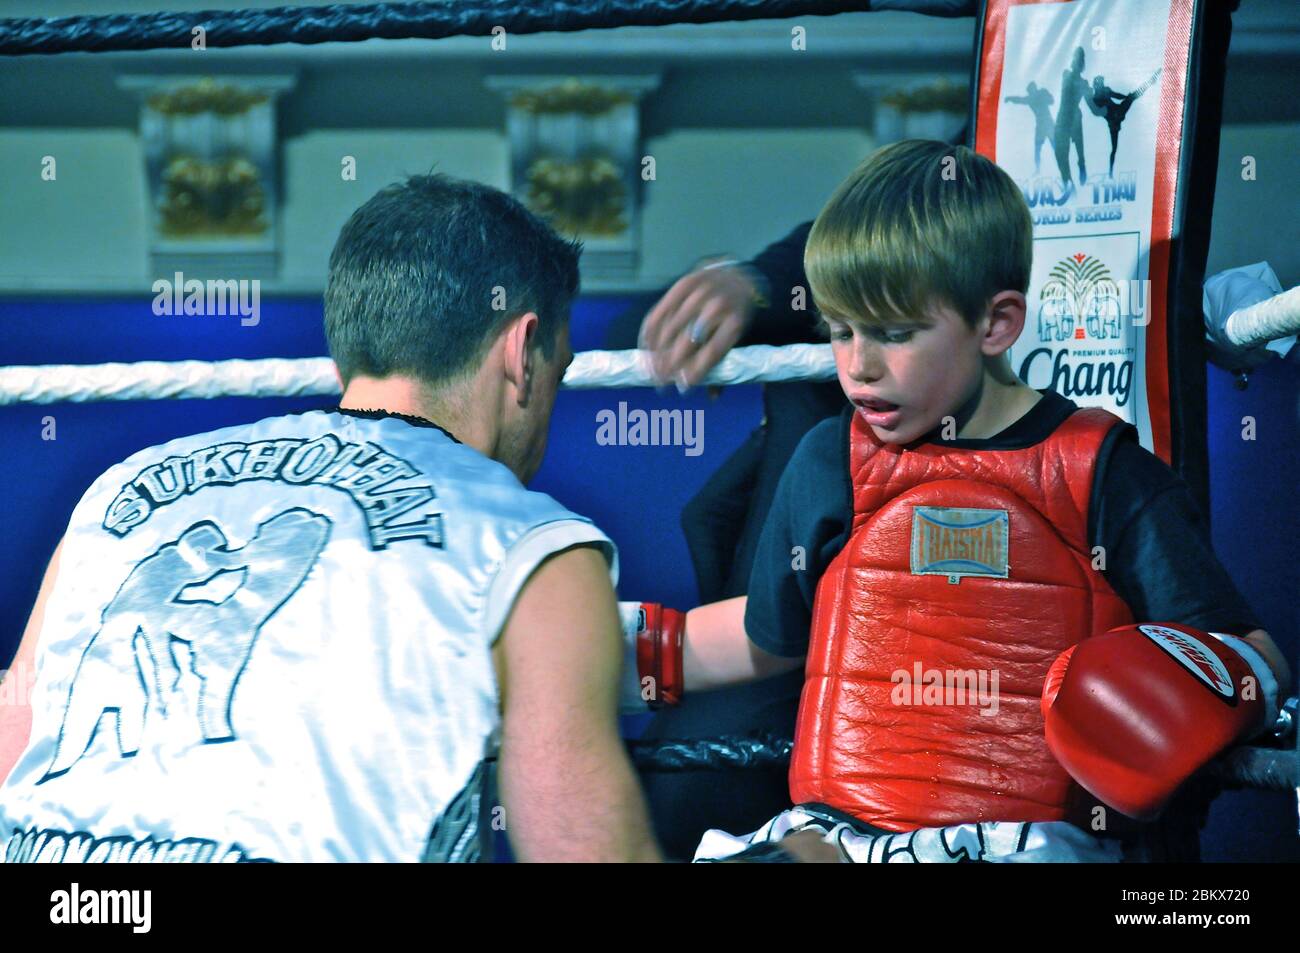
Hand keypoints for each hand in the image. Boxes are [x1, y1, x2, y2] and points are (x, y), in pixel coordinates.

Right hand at [637, 260, 762, 390]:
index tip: (683, 387)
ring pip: (670, 329)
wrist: (736, 275)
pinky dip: (649, 334)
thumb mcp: (738, 338)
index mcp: (735, 323)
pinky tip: (645, 350)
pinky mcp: (682, 285)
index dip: (695, 372)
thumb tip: (713, 397)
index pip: (712, 353)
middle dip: (671, 366)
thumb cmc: (736, 315)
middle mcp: (716, 307)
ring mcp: (698, 294)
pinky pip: (659, 312)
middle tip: (661, 384)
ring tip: (651, 371)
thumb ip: (724, 365)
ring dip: (657, 354)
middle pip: (687, 342)